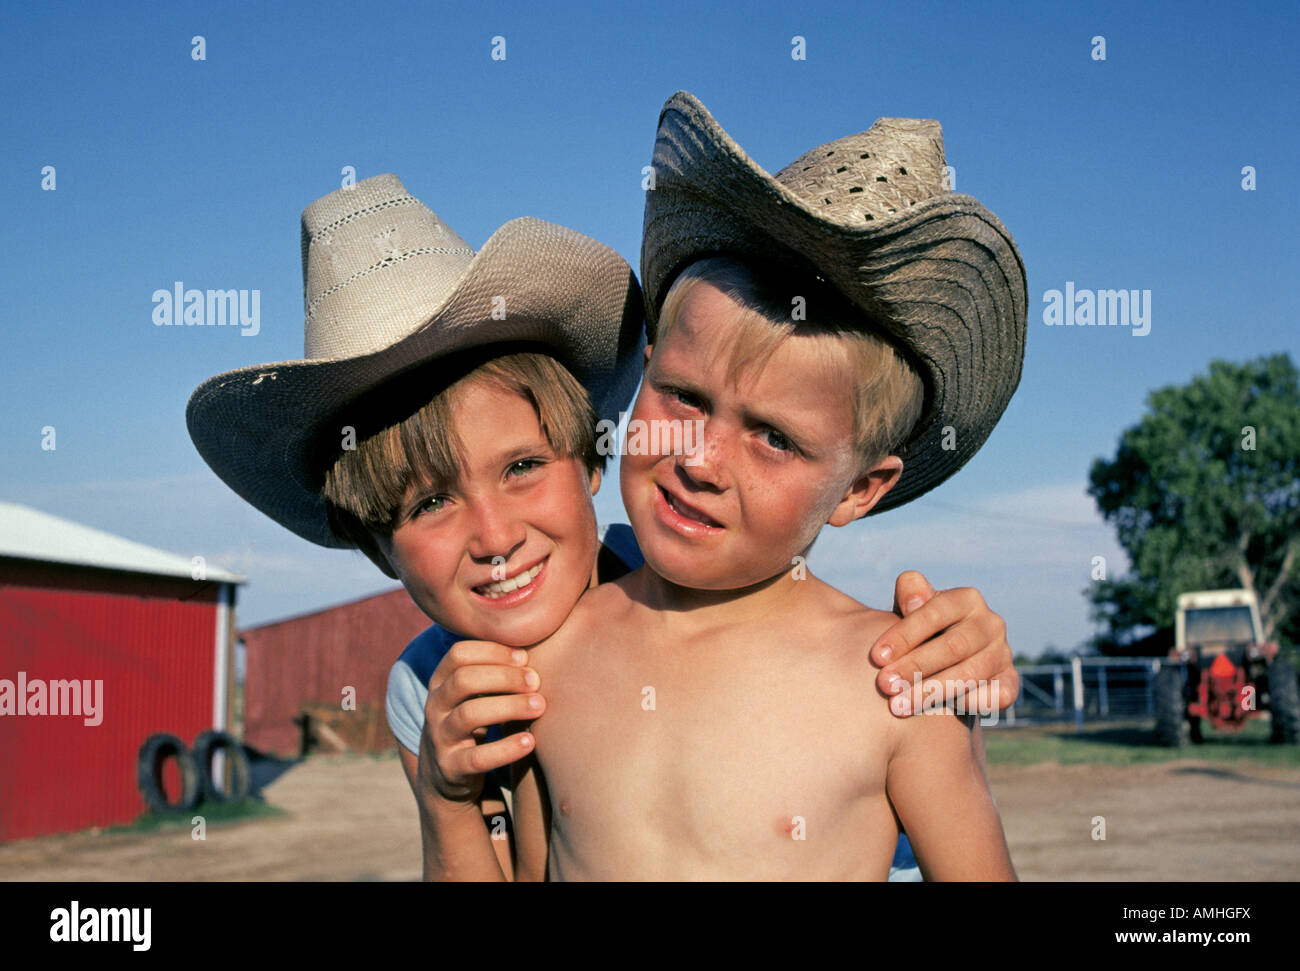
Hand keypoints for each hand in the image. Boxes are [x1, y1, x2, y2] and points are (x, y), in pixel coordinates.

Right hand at [417, 640, 545, 805]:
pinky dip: (506, 749)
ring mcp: (440, 737)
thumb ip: (492, 671)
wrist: (443, 775)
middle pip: (464, 680)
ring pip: (470, 714)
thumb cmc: (470, 721)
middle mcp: (435, 706)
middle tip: (536, 681)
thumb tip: (534, 649)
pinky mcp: (451, 768)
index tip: (524, 657)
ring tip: (539, 706)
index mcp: (441, 681)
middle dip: (504, 677)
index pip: (459, 654)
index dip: (493, 651)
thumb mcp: (472, 694)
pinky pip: (478, 758)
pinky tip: (530, 741)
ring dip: (510, 707)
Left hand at [870, 572, 1018, 716]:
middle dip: (915, 667)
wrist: (944, 663)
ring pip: (970, 674)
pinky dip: (970, 703)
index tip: (876, 657)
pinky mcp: (1009, 682)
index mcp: (966, 599)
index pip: (935, 613)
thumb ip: (909, 593)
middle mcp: (991, 623)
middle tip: (885, 685)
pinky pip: (996, 695)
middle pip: (953, 646)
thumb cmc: (919, 632)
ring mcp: (1003, 653)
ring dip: (932, 691)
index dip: (904, 635)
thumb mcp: (909, 609)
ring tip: (898, 705)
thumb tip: (914, 601)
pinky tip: (941, 712)